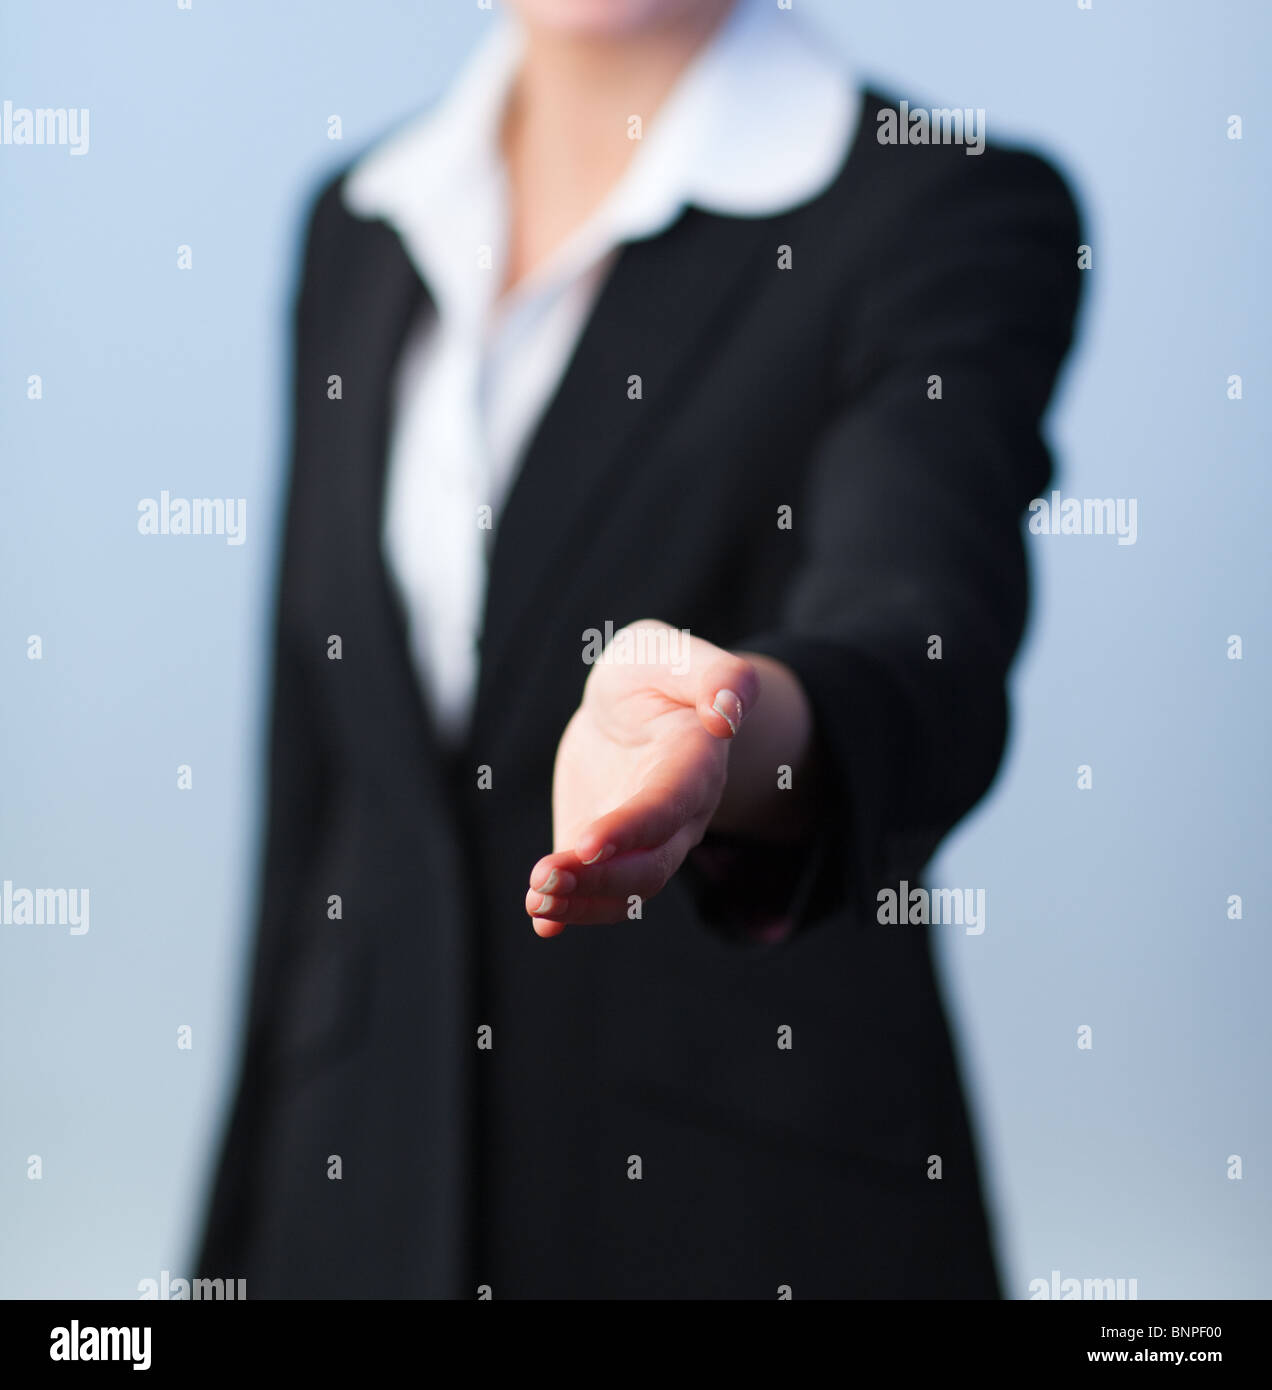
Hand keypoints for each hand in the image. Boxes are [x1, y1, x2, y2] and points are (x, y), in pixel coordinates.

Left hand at [525, 620, 759, 936]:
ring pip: (625, 890)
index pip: (668, 805)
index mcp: (694, 764)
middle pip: (651, 866)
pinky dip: (571, 912)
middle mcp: (677, 815)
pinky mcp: (605, 851)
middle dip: (599, 879)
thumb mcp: (673, 653)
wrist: (625, 700)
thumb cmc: (653, 670)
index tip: (586, 843)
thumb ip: (716, 675)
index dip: (633, 828)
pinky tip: (542, 922)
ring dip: (581, 902)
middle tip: (543, 879)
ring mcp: (642, 841)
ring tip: (535, 899)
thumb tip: (728, 714)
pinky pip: (597, 893)